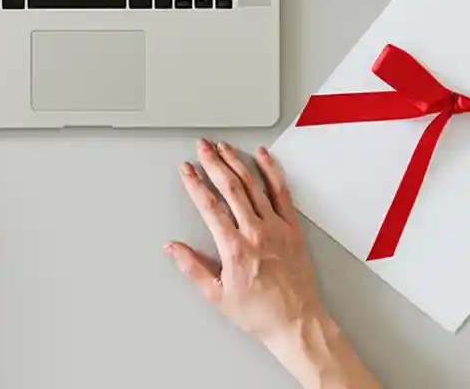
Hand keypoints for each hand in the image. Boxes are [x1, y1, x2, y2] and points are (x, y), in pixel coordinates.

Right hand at [167, 140, 377, 388]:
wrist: (296, 322)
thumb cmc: (260, 313)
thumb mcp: (217, 296)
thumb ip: (192, 268)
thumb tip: (173, 248)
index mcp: (235, 249)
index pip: (210, 207)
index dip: (195, 184)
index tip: (186, 170)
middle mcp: (256, 233)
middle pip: (231, 188)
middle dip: (213, 163)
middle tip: (202, 147)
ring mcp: (277, 227)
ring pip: (254, 185)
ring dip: (237, 162)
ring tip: (224, 147)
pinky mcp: (293, 228)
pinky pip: (282, 192)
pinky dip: (272, 171)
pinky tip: (263, 157)